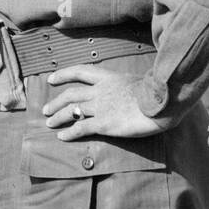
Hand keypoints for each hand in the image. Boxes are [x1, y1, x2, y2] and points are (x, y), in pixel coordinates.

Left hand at [42, 64, 162, 138]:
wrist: (163, 102)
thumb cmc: (158, 94)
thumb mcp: (139, 82)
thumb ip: (127, 87)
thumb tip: (129, 91)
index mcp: (109, 77)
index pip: (80, 71)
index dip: (63, 74)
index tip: (51, 79)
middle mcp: (100, 91)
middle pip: (71, 94)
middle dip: (56, 102)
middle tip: (46, 109)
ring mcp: (100, 107)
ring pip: (71, 111)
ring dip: (58, 117)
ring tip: (50, 123)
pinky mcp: (103, 123)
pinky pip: (80, 128)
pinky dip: (69, 132)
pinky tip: (62, 137)